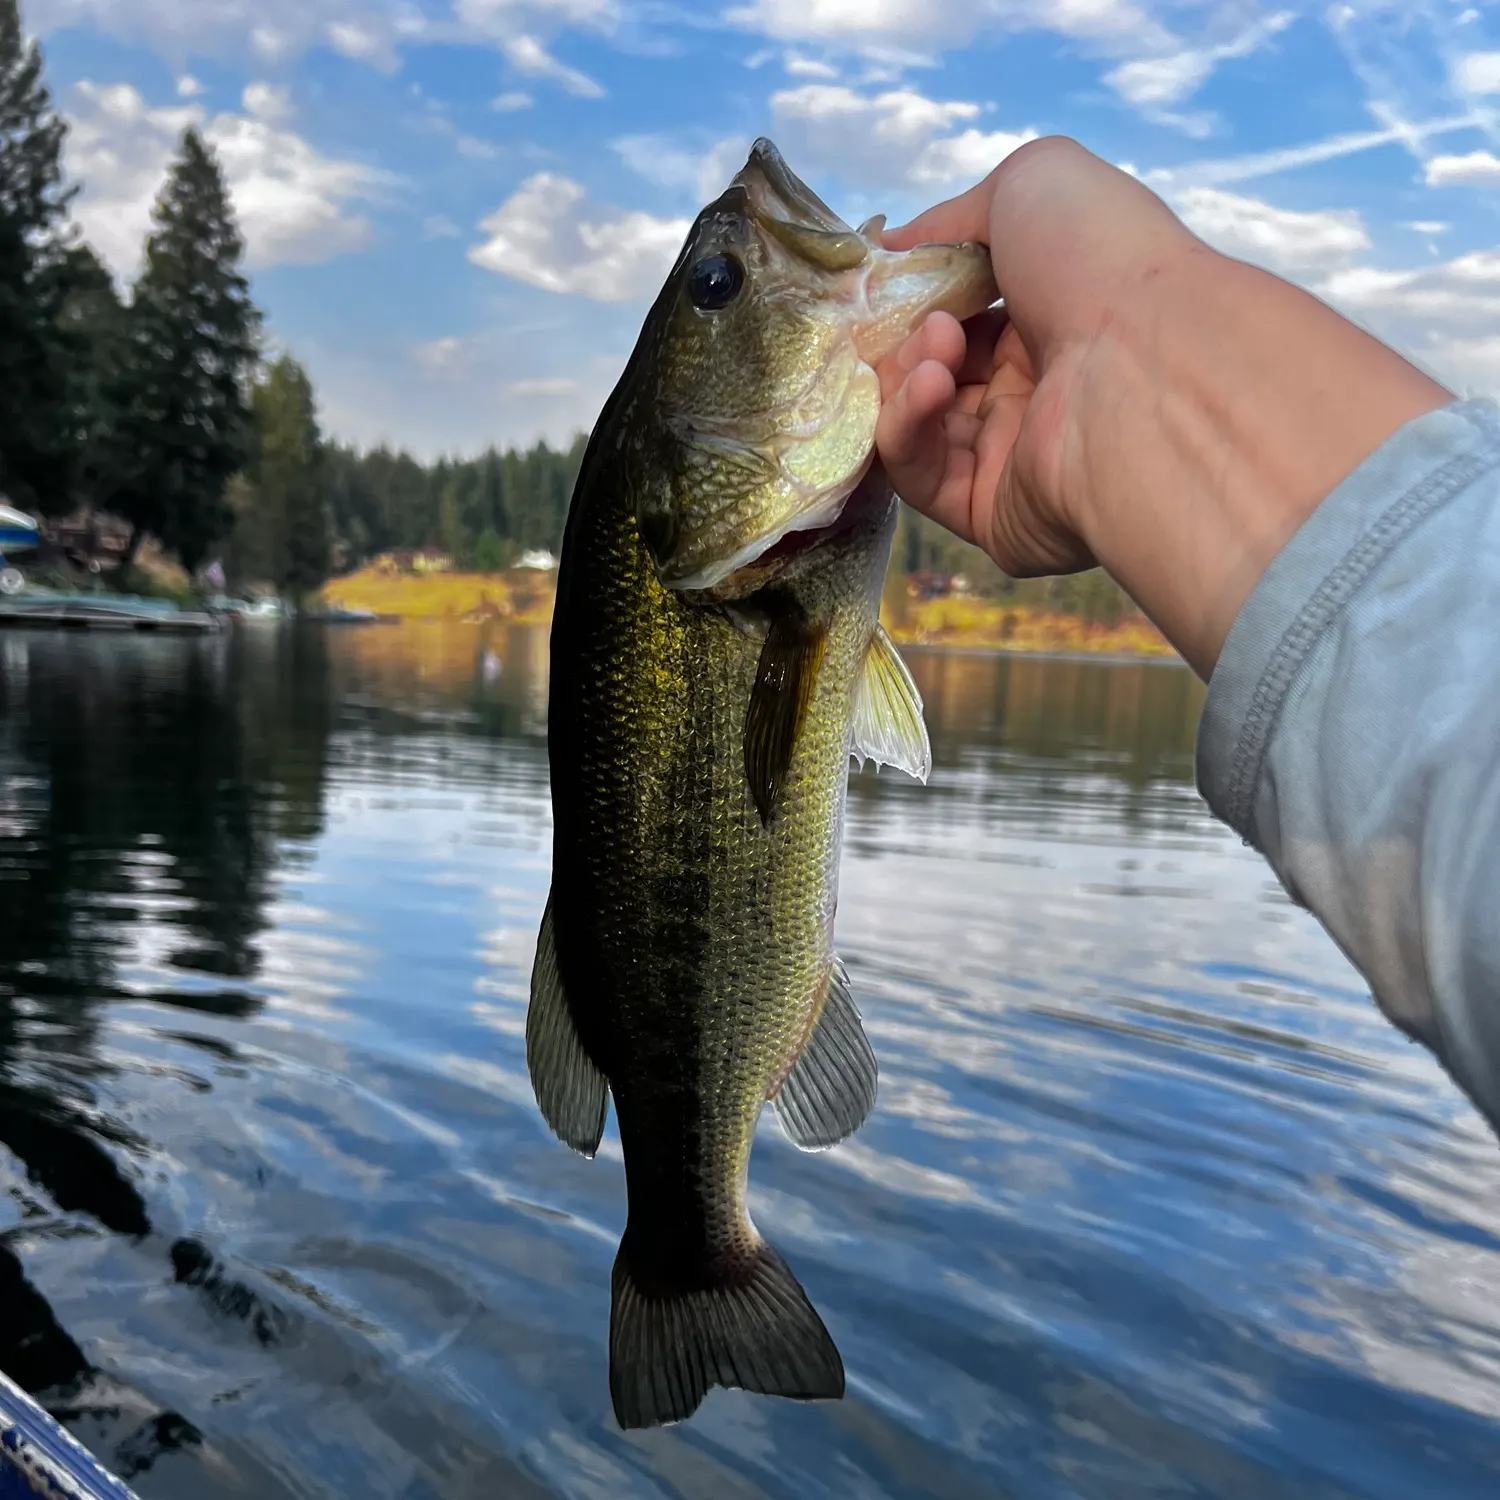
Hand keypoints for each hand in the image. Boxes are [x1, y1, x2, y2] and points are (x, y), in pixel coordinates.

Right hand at [875, 137, 1450, 677]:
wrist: (1148, 364)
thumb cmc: (1104, 262)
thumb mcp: (1031, 185)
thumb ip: (953, 216)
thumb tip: (891, 245)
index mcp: (1052, 321)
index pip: (957, 319)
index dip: (915, 302)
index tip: (891, 284)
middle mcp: (1036, 392)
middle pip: (929, 375)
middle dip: (909, 341)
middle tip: (929, 321)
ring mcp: (1014, 458)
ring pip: (917, 429)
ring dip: (907, 379)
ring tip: (938, 348)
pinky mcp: (994, 516)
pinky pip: (920, 480)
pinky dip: (904, 430)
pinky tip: (933, 387)